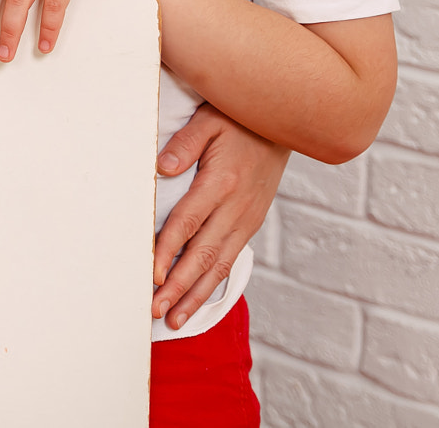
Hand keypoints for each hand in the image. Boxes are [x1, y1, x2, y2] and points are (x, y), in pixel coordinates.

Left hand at [152, 102, 288, 329]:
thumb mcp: (208, 120)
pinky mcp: (251, 223)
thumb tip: (161, 168)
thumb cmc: (238, 119)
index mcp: (220, 183)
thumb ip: (185, 143)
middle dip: (178, 288)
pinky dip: (215, 283)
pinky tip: (199, 299)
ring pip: (219, 266)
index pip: (187, 224)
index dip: (168, 251)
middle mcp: (236, 208)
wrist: (286, 123)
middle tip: (156, 312)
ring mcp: (246, 219)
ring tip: (175, 320)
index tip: (152, 276)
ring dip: (196, 295)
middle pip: (203, 255)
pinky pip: (231, 259)